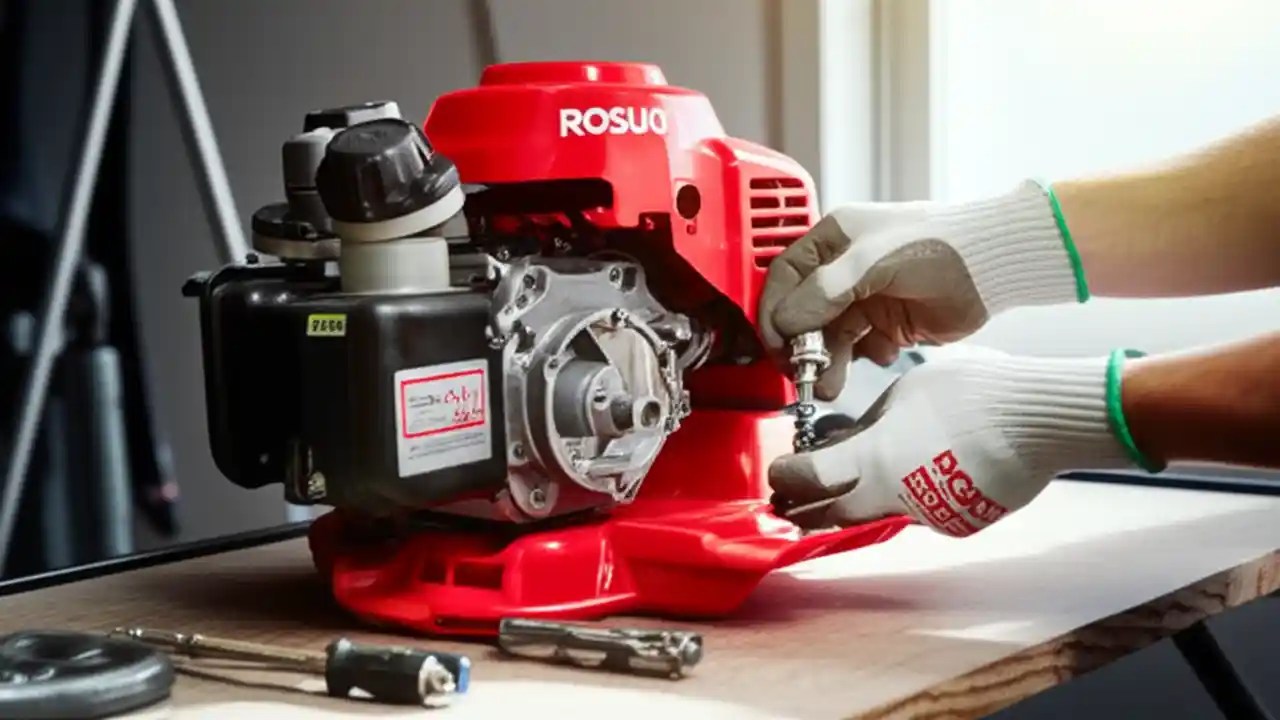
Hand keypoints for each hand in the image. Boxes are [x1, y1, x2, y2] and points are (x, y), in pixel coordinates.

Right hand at [758, 180, 1082, 399]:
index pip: (784, 278)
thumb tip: (785, 323)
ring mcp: (865, 296)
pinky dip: (862, 357)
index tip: (775, 345)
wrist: (993, 266)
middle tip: (801, 373)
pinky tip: (881, 353)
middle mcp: (844, 268)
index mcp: (833, 239)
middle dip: (801, 346)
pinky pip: (858, 347)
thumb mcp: (870, 263)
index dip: (774, 313)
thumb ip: (823, 293)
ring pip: (829, 336)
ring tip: (830, 385)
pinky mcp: (887, 322)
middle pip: (802, 313)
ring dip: (827, 362)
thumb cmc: (937, 246)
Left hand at [769, 349, 1132, 536]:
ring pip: (876, 513)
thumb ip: (869, 421)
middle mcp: (895, 496)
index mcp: (874, 460)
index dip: (787, 475)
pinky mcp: (959, 520)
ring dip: (855, 499)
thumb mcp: (905, 392)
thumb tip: (849, 435)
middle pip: (832, 513)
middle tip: (787, 500)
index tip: (779, 470)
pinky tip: (912, 472)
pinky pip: (919, 510)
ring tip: (844, 480)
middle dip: (805, 507)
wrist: (1040, 419)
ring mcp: (929, 513)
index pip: (808, 479)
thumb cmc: (974, 392)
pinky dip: (905, 495)